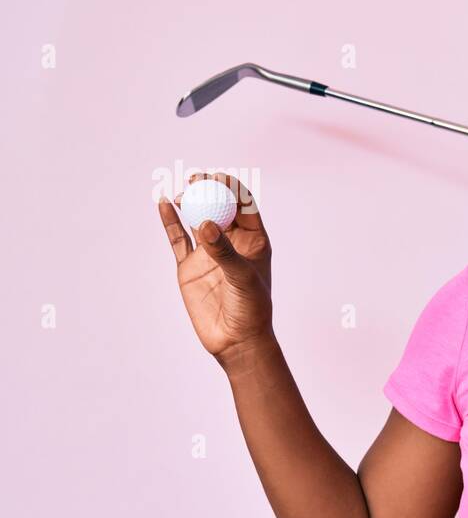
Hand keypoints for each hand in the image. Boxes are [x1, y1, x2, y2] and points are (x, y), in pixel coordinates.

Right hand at [158, 172, 273, 369]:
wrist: (235, 340)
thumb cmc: (251, 309)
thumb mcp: (242, 277)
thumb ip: (224, 251)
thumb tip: (204, 223)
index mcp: (254, 241)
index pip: (244, 207)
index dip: (232, 189)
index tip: (219, 177)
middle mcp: (231, 242)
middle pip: (218, 207)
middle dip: (208, 189)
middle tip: (197, 178)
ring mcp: (208, 252)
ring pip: (196, 218)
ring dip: (190, 201)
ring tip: (183, 190)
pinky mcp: (189, 265)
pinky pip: (177, 238)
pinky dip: (170, 220)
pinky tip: (163, 203)